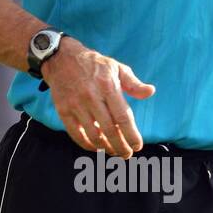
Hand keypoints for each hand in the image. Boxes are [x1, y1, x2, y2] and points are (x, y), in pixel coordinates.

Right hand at [42, 39, 154, 156]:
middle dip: (120, 147)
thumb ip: (133, 83)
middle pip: (109, 130)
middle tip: (127, 154)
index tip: (137, 146)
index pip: (123, 117)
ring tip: (113, 151)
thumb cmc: (94, 64)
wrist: (62, 58)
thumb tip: (150, 92)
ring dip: (105, 148)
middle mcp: (92, 97)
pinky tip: (96, 147)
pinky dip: (87, 145)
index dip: (131, 135)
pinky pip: (76, 134)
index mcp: (108, 86)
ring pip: (93, 135)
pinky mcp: (63, 110)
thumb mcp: (116, 67)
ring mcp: (76, 105)